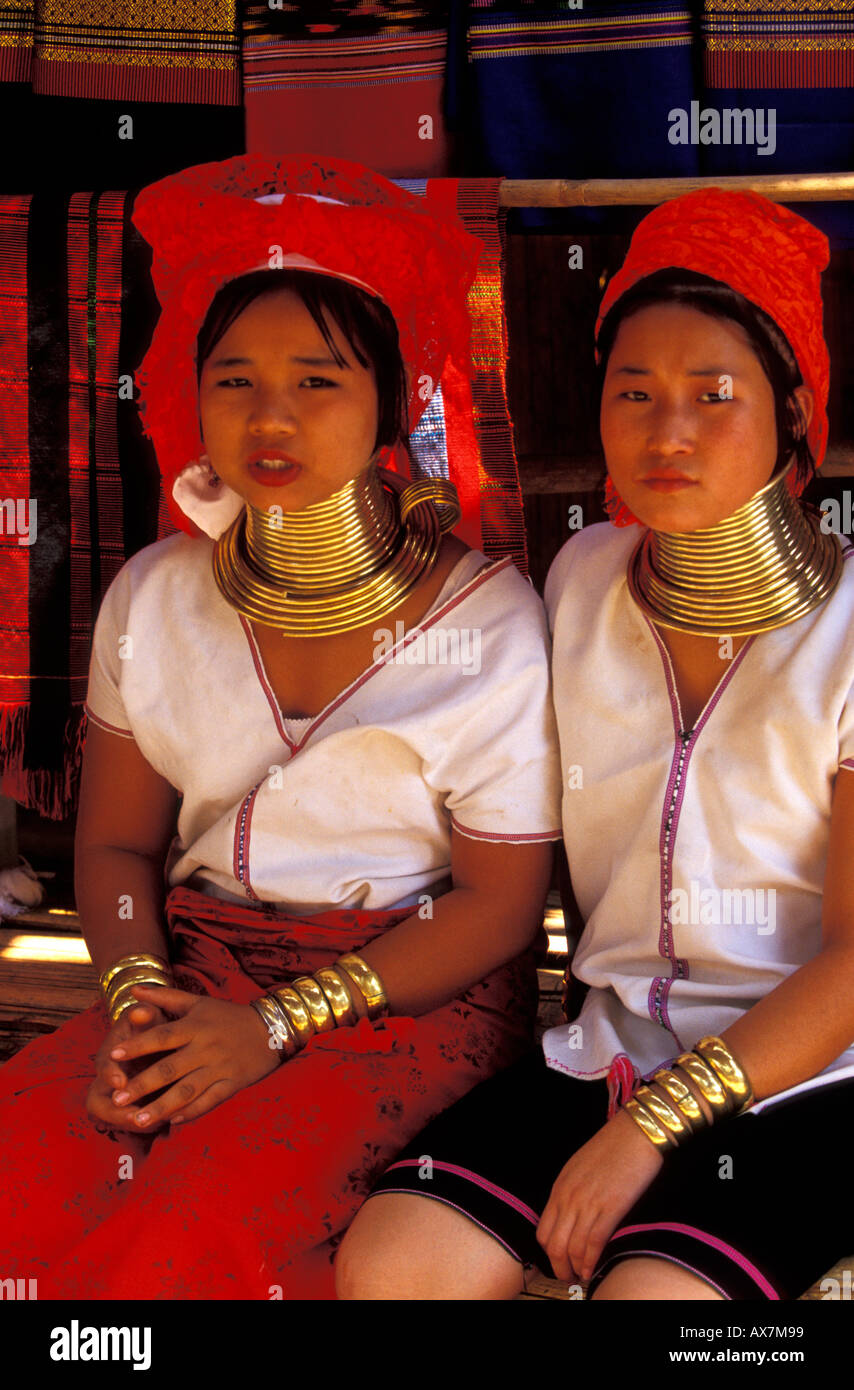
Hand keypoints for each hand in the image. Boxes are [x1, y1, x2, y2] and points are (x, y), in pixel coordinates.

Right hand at [87, 997, 170, 1134]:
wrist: (162, 1038)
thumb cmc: (155, 1026)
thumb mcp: (152, 1017)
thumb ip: (146, 1016)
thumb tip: (141, 1011)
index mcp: (112, 1054)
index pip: (103, 1066)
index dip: (110, 1075)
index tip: (121, 1082)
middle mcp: (110, 1077)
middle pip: (98, 1103)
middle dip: (114, 1113)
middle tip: (135, 1118)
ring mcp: (118, 1095)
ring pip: (114, 1118)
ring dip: (131, 1124)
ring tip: (154, 1125)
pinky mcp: (131, 1107)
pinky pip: (131, 1124)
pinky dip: (145, 1126)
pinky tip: (165, 1125)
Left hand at [104, 984, 280, 1129]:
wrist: (272, 1028)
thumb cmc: (228, 1015)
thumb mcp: (198, 1002)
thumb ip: (164, 997)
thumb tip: (133, 990)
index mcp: (195, 1026)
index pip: (161, 1036)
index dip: (137, 1045)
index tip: (113, 1055)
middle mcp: (205, 1047)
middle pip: (170, 1068)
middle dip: (142, 1085)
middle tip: (117, 1099)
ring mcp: (219, 1068)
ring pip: (187, 1091)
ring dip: (162, 1106)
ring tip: (138, 1121)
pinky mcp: (232, 1084)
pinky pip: (210, 1101)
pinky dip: (191, 1112)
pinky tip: (172, 1122)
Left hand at [536, 1108, 664, 1283]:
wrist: (637, 1132)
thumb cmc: (613, 1147)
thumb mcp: (581, 1167)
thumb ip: (573, 1191)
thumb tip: (573, 1217)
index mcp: (560, 1187)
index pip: (542, 1231)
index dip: (549, 1253)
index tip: (559, 1263)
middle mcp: (568, 1197)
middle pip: (552, 1245)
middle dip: (559, 1268)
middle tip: (569, 1277)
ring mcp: (587, 1203)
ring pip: (570, 1249)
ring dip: (574, 1269)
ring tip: (581, 1277)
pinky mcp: (609, 1207)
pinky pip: (593, 1243)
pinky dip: (590, 1262)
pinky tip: (592, 1270)